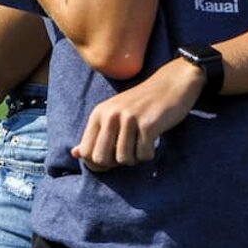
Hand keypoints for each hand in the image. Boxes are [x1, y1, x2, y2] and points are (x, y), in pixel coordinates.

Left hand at [72, 59, 202, 169]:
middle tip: (128, 154)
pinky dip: (149, 154)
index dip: (97, 164)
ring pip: (124, 159)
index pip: (86, 152)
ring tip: (141, 144)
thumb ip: (95, 134)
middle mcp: (111, 115)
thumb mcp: (114, 113)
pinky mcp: (148, 124)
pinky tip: (152, 141)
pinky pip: (143, 155)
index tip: (111, 160)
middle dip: (115, 164)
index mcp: (99, 113)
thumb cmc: (142, 103)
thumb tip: (75, 154)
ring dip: (135, 158)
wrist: (172, 84)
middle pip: (101, 159)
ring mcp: (129, 119)